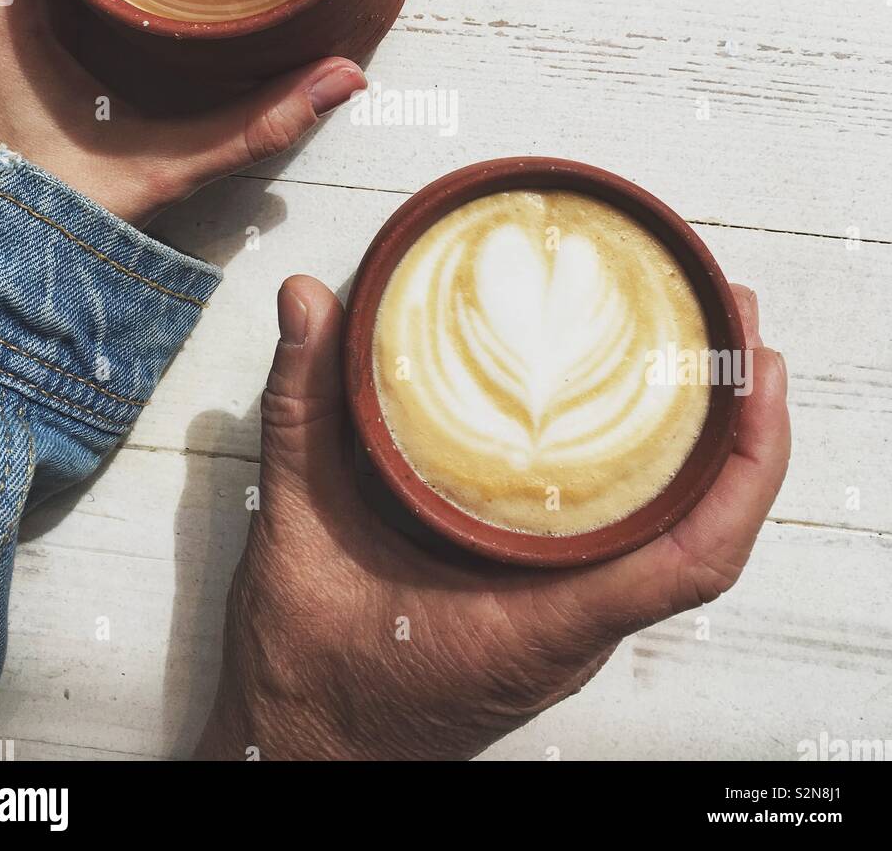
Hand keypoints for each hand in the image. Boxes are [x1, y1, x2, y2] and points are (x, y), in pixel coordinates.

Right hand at [197, 280, 788, 760]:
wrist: (304, 751)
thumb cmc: (313, 676)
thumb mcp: (297, 535)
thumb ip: (301, 414)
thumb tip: (310, 302)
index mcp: (537, 623)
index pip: (688, 561)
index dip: (746, 469)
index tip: (755, 378)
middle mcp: (574, 626)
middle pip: (705, 535)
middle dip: (741, 428)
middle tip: (733, 321)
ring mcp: (569, 620)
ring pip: (677, 540)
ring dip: (711, 451)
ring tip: (705, 354)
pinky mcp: (550, 609)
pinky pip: (637, 546)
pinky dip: (666, 479)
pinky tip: (646, 422)